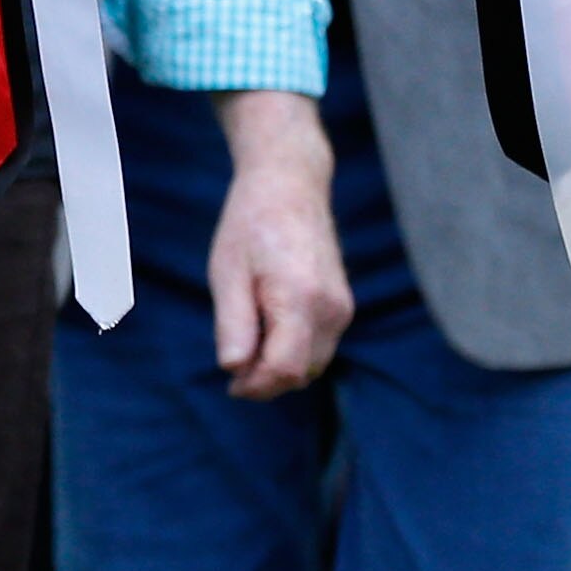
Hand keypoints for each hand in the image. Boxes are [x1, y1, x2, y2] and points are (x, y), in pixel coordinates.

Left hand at [208, 90, 350, 399]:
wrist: (290, 184)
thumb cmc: (251, 224)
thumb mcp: (227, 272)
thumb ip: (233, 324)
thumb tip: (234, 369)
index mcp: (301, 299)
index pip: (284, 370)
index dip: (255, 386)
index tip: (230, 383)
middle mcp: (330, 308)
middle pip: (301, 374)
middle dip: (267, 380)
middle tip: (235, 360)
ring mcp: (342, 307)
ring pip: (312, 364)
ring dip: (281, 367)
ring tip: (250, 338)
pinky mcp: (343, 305)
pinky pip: (319, 346)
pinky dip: (295, 350)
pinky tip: (268, 326)